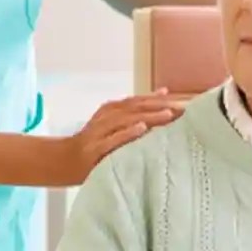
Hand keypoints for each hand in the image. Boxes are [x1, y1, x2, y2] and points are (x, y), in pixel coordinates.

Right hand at [64, 89, 182, 182]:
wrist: (64, 160)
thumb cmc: (95, 141)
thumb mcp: (115, 121)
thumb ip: (137, 108)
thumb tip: (165, 92)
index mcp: (113, 108)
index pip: (142, 100)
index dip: (164, 100)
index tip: (187, 102)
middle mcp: (107, 116)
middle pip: (137, 107)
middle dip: (161, 107)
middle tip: (184, 109)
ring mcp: (100, 131)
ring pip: (127, 120)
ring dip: (148, 116)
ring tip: (168, 114)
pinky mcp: (94, 149)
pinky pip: (113, 139)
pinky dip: (127, 133)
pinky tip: (141, 129)